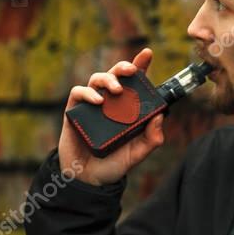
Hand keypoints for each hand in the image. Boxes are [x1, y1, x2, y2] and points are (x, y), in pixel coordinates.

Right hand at [57, 48, 164, 185]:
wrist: (89, 181)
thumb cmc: (114, 165)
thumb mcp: (138, 153)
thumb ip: (152, 138)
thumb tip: (160, 115)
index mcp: (126, 108)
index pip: (134, 82)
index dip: (139, 65)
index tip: (147, 54)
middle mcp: (109, 103)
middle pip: (115, 74)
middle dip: (123, 67)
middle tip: (131, 71)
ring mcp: (91, 106)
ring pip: (96, 79)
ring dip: (108, 79)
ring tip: (116, 90)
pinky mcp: (74, 112)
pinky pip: (78, 93)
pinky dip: (88, 92)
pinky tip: (98, 101)